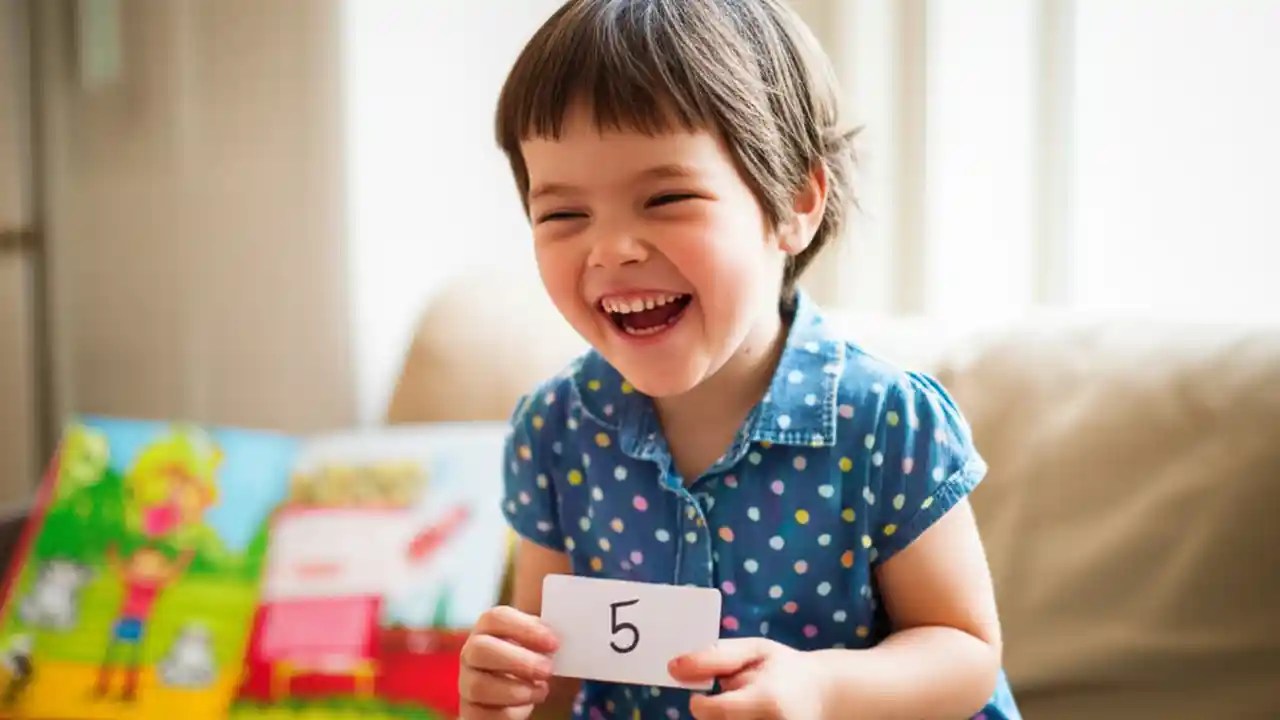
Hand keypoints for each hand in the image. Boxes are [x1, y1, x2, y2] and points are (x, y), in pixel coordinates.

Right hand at [459, 605, 558, 719]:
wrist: (523, 693)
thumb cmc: (535, 660)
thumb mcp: (541, 643)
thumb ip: (547, 631)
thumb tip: (572, 623)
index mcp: (488, 629)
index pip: (495, 618)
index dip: (525, 629)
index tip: (554, 643)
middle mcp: (471, 653)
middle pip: (480, 649)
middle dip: (519, 661)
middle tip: (548, 669)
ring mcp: (467, 683)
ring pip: (478, 686)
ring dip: (515, 690)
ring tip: (541, 690)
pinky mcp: (471, 712)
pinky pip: (482, 715)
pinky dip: (510, 714)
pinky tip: (527, 707)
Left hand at [669, 638, 829, 719]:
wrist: (823, 696)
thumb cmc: (785, 669)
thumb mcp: (754, 650)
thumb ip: (714, 657)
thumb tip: (673, 668)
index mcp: (768, 701)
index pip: (717, 712)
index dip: (701, 705)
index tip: (700, 696)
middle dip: (716, 712)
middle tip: (735, 699)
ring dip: (726, 719)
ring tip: (745, 707)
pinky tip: (748, 716)